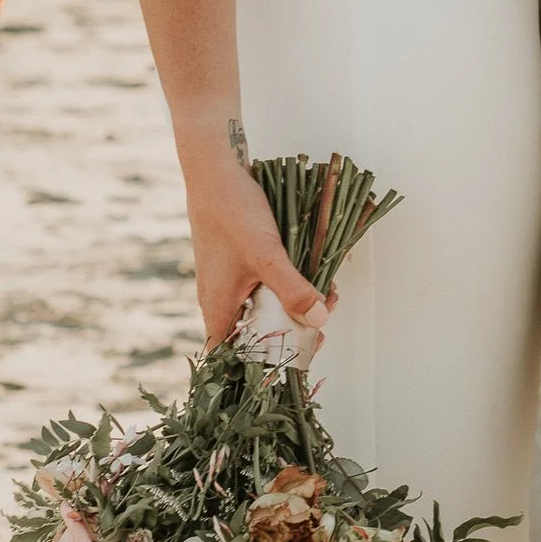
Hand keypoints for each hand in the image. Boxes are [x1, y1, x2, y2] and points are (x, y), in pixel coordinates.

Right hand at [183, 147, 326, 350]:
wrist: (215, 174)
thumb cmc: (233, 215)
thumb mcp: (268, 256)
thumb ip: (293, 289)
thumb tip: (320, 320)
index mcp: (217, 310)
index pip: (232, 359)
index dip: (261, 367)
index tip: (295, 361)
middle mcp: (219, 302)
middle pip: (253, 336)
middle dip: (290, 334)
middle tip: (321, 325)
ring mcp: (227, 283)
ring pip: (262, 310)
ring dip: (291, 308)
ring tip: (325, 296)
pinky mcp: (237, 266)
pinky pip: (262, 288)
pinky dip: (285, 288)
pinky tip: (309, 276)